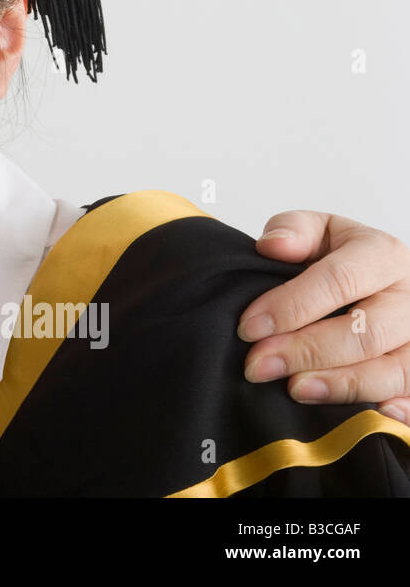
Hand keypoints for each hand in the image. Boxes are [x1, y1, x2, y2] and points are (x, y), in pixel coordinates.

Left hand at [238, 211, 409, 422]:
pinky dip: (398, 410)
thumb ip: (294, 230)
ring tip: (294, 389)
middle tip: (259, 366)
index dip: (291, 306)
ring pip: (393, 369)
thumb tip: (272, 246)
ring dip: (340, 385)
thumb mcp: (319, 232)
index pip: (338, 280)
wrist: (380, 281)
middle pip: (365, 332)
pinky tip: (365, 414)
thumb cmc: (341, 259)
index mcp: (383, 254)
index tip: (249, 328)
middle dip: (306, 351)